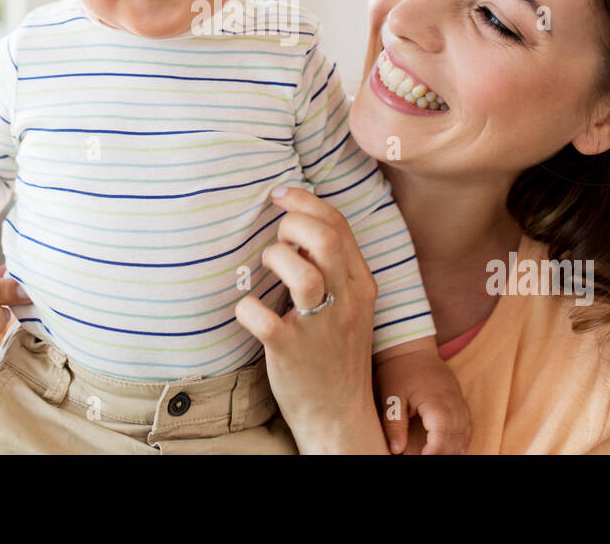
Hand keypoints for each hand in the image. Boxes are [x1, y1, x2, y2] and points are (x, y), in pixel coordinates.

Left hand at [234, 186, 387, 453]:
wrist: (340, 416)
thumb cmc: (335, 353)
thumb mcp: (349, 305)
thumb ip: (334, 267)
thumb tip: (300, 224)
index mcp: (361, 285)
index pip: (339, 225)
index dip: (305, 201)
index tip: (279, 194)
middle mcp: (346, 303)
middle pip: (325, 239)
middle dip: (292, 225)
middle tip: (277, 237)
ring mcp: (320, 328)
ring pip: (301, 273)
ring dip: (275, 258)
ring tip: (266, 270)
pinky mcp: (291, 353)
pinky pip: (263, 318)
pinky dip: (247, 308)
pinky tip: (249, 310)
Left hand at [373, 341, 470, 453]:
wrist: (410, 346)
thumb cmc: (399, 371)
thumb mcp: (391, 397)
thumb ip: (394, 425)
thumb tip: (396, 450)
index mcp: (435, 402)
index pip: (441, 434)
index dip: (435, 452)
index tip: (423, 459)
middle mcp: (452, 401)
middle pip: (455, 435)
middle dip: (444, 453)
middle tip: (428, 459)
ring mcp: (458, 398)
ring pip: (464, 430)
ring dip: (455, 447)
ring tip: (444, 457)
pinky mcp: (458, 397)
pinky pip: (468, 421)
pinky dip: (464, 437)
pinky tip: (457, 449)